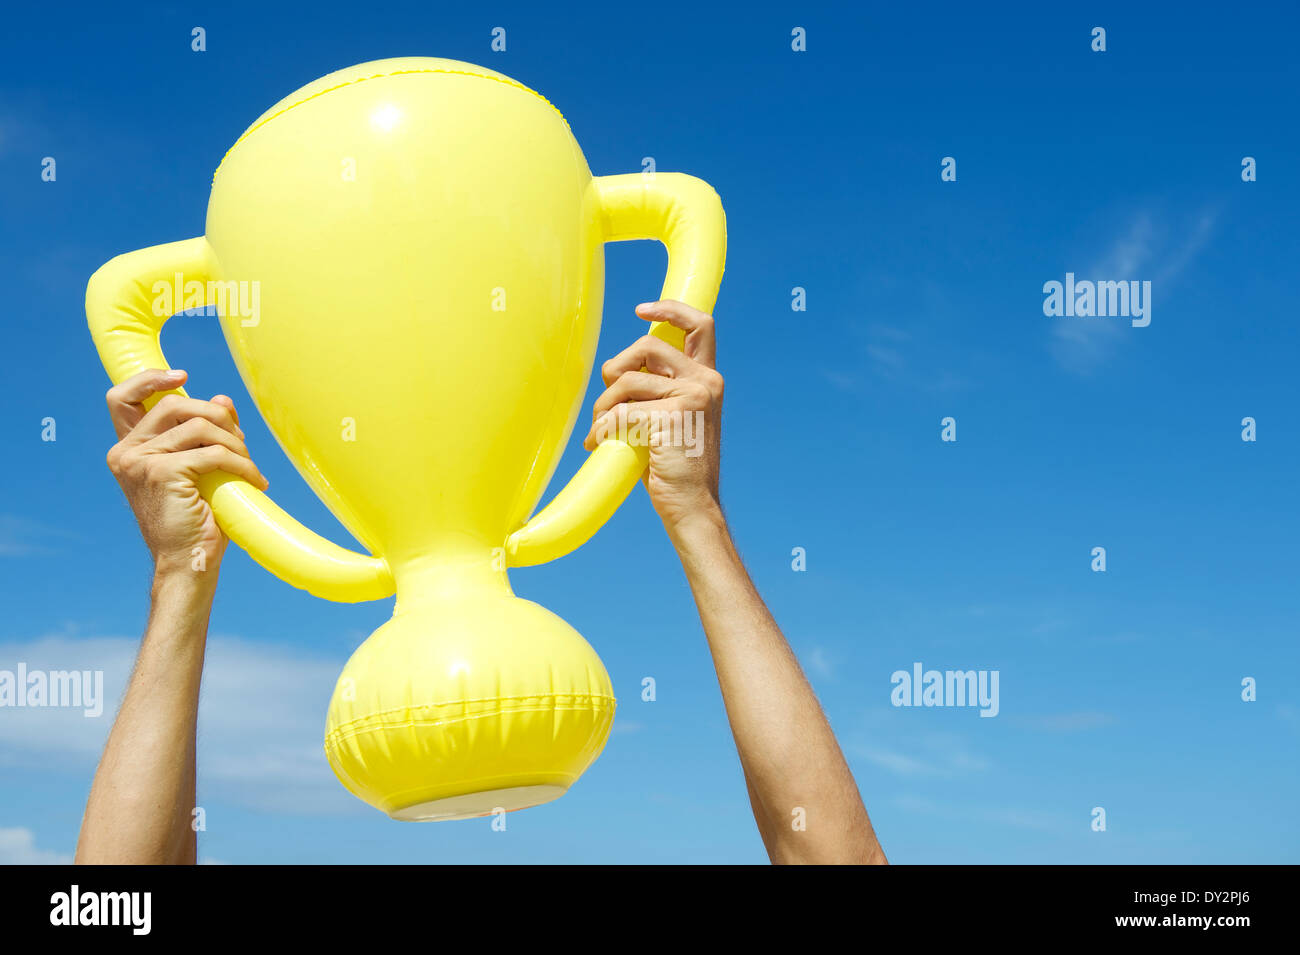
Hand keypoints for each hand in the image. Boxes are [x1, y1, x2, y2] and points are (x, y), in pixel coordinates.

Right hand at [105, 369, 268, 577]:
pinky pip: (214, 453)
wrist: (188, 561)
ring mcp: (140, 462)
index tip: (183, 376)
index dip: (150, 379)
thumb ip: (205, 433)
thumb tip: (222, 398)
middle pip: (174, 404)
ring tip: (250, 465)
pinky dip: (241, 463)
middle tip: (240, 442)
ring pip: (200, 426)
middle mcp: (126, 452)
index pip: (122, 397)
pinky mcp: (162, 473)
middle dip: (217, 415)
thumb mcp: (199, 468)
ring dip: (235, 442)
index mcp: (128, 449)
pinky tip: (255, 480)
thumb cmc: (194, 517)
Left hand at [583, 300, 723, 537]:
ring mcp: (691, 398)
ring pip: (626, 381)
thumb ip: (658, 389)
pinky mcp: (671, 418)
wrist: (692, 507)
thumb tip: (616, 371)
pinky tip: (598, 444)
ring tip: (600, 430)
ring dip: (603, 406)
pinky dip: (602, 428)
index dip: (669, 309)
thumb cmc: (675, 466)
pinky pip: (620, 411)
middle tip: (607, 399)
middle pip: (647, 346)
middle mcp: (705, 382)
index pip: (700, 324)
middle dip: (615, 368)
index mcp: (708, 379)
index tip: (641, 311)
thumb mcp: (673, 418)